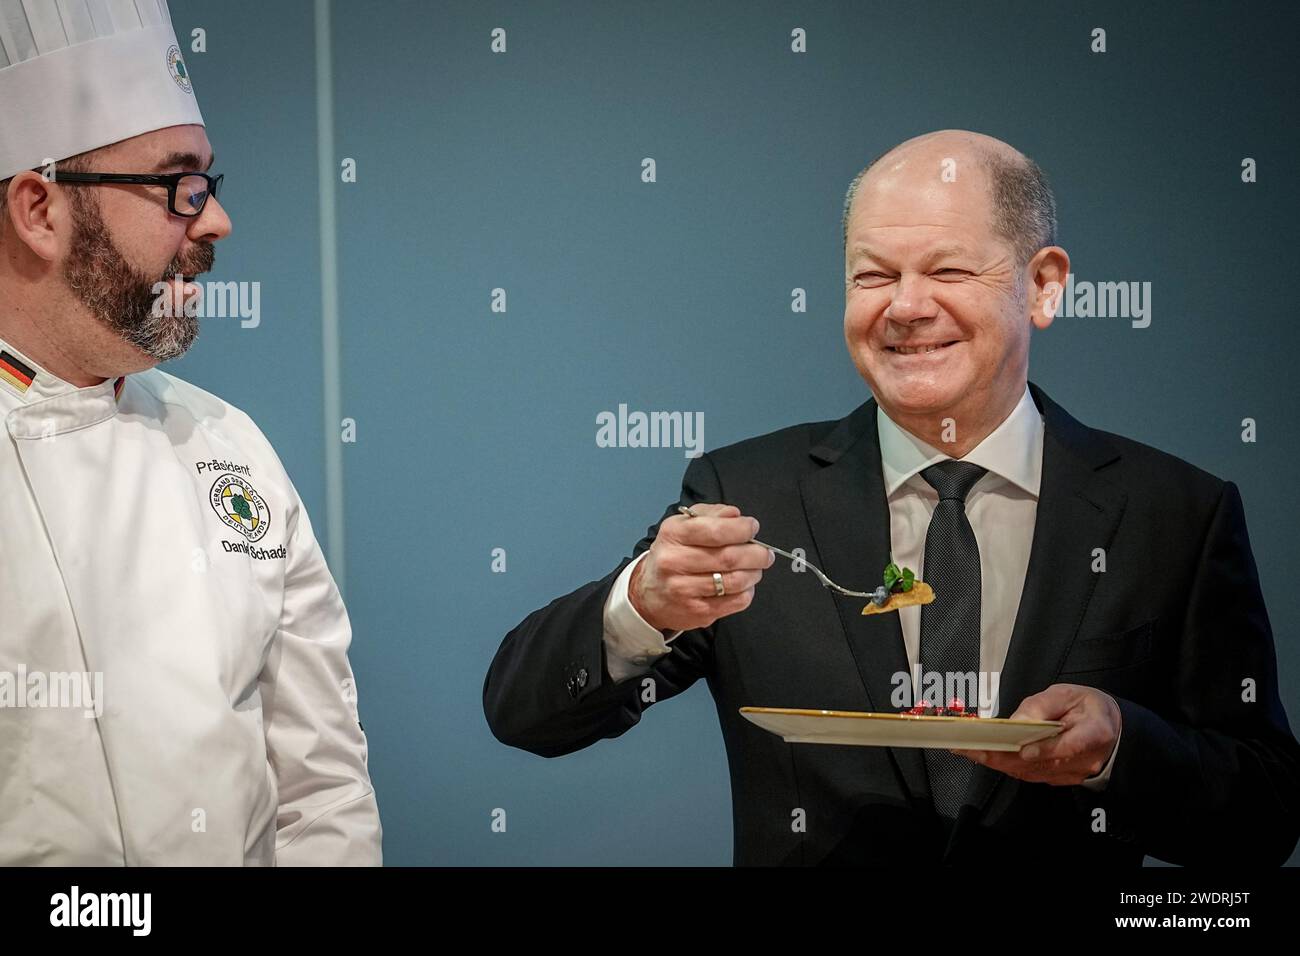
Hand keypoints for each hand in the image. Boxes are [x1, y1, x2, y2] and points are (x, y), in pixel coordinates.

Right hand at [629, 503, 774, 632]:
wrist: (649, 593)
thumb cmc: (673, 554)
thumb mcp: (684, 525)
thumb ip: (711, 514)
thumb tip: (736, 515)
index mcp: (673, 535)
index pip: (715, 530)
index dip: (741, 529)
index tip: (752, 527)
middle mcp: (674, 562)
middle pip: (729, 557)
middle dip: (756, 554)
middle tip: (765, 553)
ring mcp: (684, 590)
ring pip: (735, 581)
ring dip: (754, 573)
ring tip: (756, 568)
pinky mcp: (697, 612)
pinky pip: (735, 602)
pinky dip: (748, 592)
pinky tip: (744, 585)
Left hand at [948, 684, 1121, 785]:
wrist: (1109, 728)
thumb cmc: (1087, 707)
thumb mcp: (1068, 694)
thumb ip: (1043, 706)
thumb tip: (1017, 722)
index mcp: (1095, 733)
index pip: (1070, 746)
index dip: (1046, 750)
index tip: (1024, 750)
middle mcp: (1085, 760)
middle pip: (1042, 764)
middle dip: (1004, 757)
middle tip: (973, 748)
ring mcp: (1072, 773)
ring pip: (1032, 772)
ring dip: (999, 763)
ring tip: (970, 750)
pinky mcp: (1060, 778)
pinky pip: (1031, 775)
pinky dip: (1007, 766)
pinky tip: (986, 756)